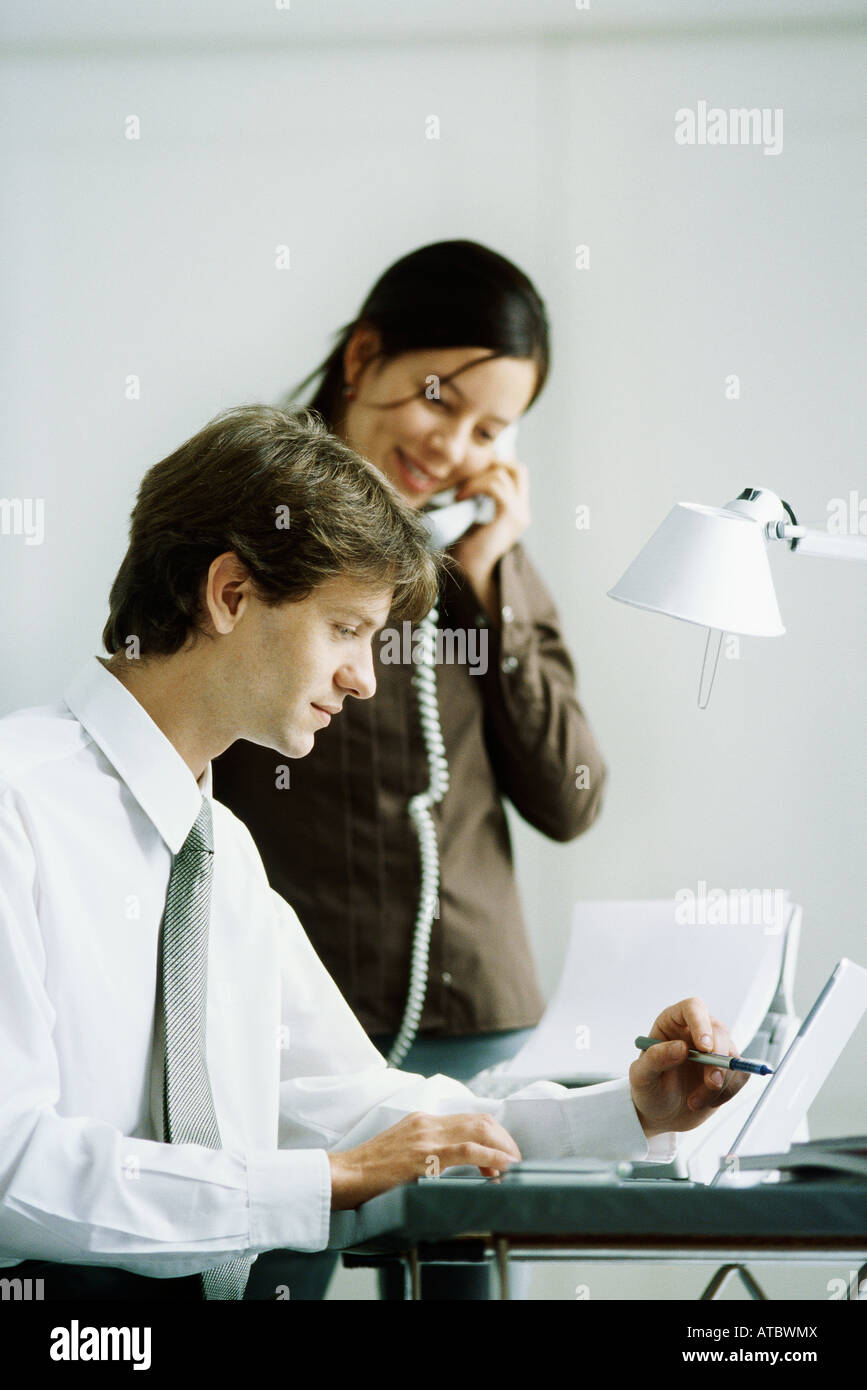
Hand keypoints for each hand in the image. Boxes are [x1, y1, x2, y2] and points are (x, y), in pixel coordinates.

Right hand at [328, 1111, 521, 1210]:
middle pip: (479, 1120)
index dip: (492, 1134)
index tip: (503, 1153)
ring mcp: (426, 1137)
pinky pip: (467, 1150)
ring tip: (513, 1165)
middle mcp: (427, 1122)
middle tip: (515, 1160)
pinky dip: (490, 1156)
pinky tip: (502, 1168)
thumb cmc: (369, 1171)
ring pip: (478, 1130)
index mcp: (422, 1120)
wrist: (344, 1176)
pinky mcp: (424, 1155)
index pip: (468, 1119)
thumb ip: (424, 1151)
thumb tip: (450, 1164)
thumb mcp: (400, 1151)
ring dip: (502, 1147)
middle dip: (504, 1139)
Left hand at [450, 460, 530, 617]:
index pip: (517, 474)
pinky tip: (460, 498)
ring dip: (476, 479)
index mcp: (516, 511)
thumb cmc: (465, 550)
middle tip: (469, 476)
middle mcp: (522, 511)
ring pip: (503, 474)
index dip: (496, 465)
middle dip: (492, 464)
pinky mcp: (510, 515)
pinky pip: (495, 485)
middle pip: (518, 469)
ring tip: (459, 494)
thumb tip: (468, 478)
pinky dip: (475, 486)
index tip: (472, 471)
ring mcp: (519, 513)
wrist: (469, 574)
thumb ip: (478, 500)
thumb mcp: (474, 518)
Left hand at [629, 998, 749, 1139]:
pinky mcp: (727, 1070)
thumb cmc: (648, 1089)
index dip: (701, 1023)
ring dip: (719, 1083)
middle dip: (718, 1059)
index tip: (703, 1048)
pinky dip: (728, 1092)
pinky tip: (707, 1101)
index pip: (693, 1008)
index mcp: (673, 1023)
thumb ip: (655, 1058)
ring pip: (732, 1055)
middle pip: (719, 1030)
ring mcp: (714, 1050)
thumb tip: (680, 1047)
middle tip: (710, 1082)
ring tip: (694, 1101)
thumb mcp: (641, 1076)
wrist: (661, 1114)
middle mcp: (696, 1032)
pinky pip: (741, 1074)